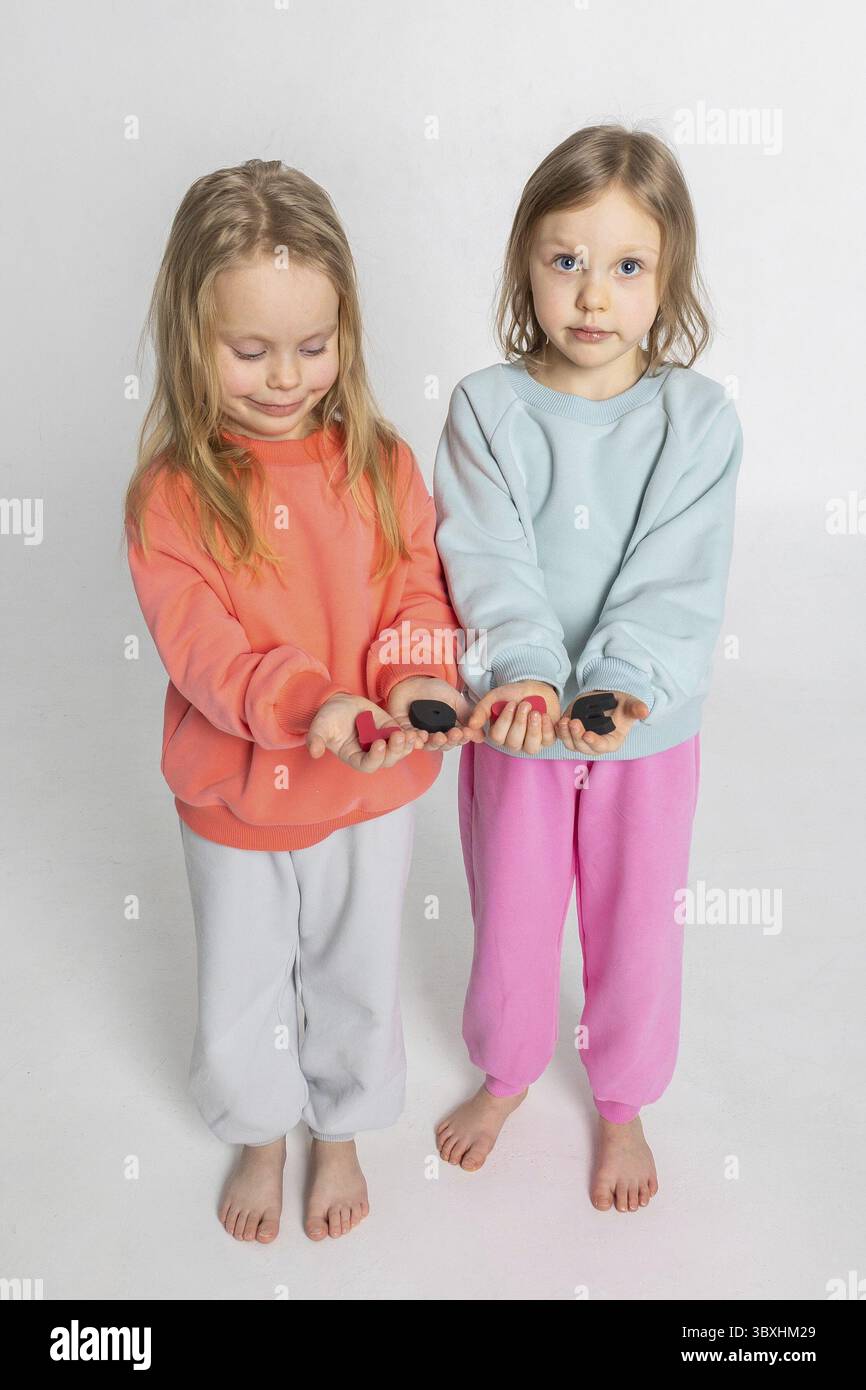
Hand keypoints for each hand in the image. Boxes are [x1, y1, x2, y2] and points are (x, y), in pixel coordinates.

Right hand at [306, 692, 424, 771]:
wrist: (337, 704)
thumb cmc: (328, 718)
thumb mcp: (319, 728)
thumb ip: (316, 740)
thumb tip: (315, 752)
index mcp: (354, 758)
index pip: (368, 765)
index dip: (375, 757)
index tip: (379, 743)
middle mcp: (370, 754)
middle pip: (387, 760)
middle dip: (394, 751)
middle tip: (398, 738)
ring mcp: (382, 742)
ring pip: (399, 751)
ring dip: (406, 746)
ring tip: (410, 735)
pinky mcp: (390, 730)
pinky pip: (403, 738)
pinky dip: (412, 738)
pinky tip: (418, 733)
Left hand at [385, 675, 478, 750]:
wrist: (413, 679)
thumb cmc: (434, 690)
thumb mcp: (455, 700)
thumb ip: (467, 716)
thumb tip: (481, 736)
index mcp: (449, 730)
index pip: (457, 739)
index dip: (463, 737)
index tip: (467, 732)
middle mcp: (435, 735)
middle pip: (443, 745)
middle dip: (450, 740)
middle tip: (454, 733)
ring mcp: (420, 734)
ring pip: (428, 745)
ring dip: (435, 742)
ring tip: (439, 736)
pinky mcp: (405, 731)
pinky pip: (410, 738)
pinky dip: (416, 739)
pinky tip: (421, 735)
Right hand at [465, 680, 560, 753]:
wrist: (534, 688)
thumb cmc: (513, 695)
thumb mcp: (494, 698)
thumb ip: (481, 710)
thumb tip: (471, 725)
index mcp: (499, 734)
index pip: (497, 737)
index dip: (505, 721)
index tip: (512, 704)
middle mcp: (513, 742)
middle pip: (513, 743)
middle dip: (519, 722)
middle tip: (525, 704)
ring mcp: (530, 743)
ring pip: (530, 747)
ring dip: (533, 728)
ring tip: (535, 712)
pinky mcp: (547, 740)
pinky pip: (547, 741)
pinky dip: (546, 728)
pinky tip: (544, 715)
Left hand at [555, 689, 649, 755]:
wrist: (607, 700)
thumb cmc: (622, 706)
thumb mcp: (630, 705)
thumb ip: (636, 709)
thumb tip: (644, 711)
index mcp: (611, 742)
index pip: (602, 746)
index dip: (594, 742)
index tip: (587, 735)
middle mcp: (594, 744)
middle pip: (583, 747)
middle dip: (577, 737)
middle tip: (573, 723)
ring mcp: (581, 739)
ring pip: (570, 743)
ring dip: (565, 735)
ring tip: (563, 721)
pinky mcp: (570, 732)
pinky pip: (561, 736)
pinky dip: (557, 731)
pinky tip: (556, 721)